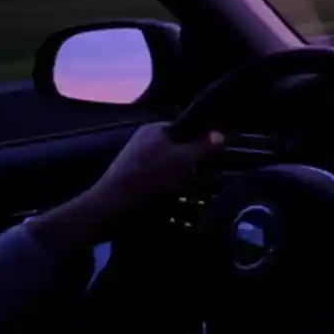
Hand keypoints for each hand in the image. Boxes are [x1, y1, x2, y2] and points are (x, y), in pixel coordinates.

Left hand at [25, 123, 222, 254]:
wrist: (112, 206)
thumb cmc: (148, 177)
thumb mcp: (182, 161)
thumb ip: (203, 146)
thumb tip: (221, 134)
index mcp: (153, 129)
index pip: (185, 127)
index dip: (201, 138)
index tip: (215, 152)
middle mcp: (143, 140)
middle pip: (177, 145)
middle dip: (191, 159)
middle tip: (205, 172)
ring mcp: (135, 159)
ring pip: (167, 163)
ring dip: (180, 175)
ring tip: (191, 188)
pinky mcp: (131, 177)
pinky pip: (156, 176)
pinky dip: (166, 184)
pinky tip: (173, 196)